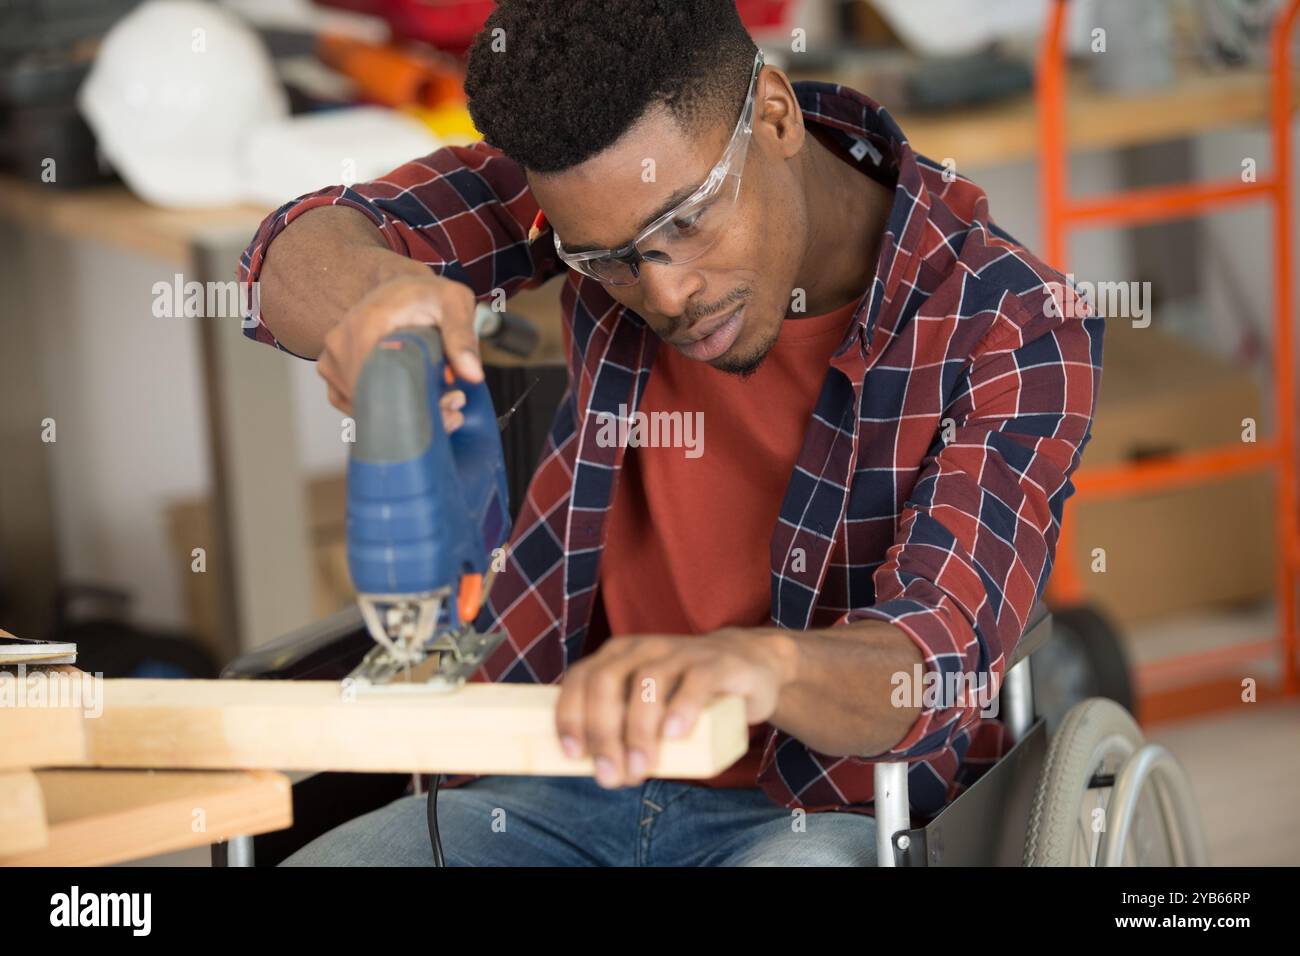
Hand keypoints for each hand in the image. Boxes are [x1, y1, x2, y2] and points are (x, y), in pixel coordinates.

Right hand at [317, 273, 482, 415]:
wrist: (399, 287)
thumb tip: (472, 374)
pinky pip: (355, 405)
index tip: (449, 405)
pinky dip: (384, 411)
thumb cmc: (424, 294)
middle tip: (452, 407)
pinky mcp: (334, 375)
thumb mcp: (453, 302)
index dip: (416, 402)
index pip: (382, 382)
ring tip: (439, 401)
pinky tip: (411, 401)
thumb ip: (461, 335)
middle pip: (374, 400)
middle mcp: (341, 346)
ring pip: (366, 407)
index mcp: (366, 326)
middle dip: (416, 412)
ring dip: (402, 414)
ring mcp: (332, 362)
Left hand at [554, 630, 797, 788]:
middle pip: (607, 681)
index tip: (574, 756)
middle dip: (603, 732)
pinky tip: (674, 735)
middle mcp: (644, 648)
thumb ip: (625, 727)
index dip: (570, 716)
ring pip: (648, 683)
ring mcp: (680, 652)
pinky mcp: (715, 663)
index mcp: (617, 655)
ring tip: (640, 768)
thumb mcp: (647, 704)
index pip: (581, 678)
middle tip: (612, 775)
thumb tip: (602, 774)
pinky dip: (681, 708)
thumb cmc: (685, 695)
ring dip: (638, 731)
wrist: (748, 667)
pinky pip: (695, 681)